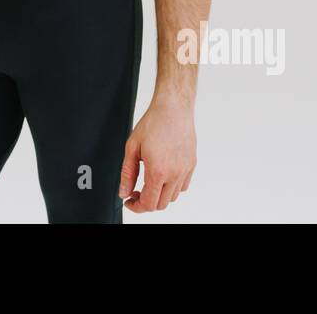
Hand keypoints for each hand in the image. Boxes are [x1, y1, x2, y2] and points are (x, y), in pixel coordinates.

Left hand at [118, 98, 196, 212]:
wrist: (173, 108)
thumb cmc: (153, 123)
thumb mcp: (132, 147)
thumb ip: (127, 173)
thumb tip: (124, 192)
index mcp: (158, 171)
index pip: (149, 204)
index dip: (136, 207)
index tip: (129, 201)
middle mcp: (175, 173)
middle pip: (161, 204)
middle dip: (146, 202)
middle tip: (136, 191)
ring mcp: (185, 170)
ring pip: (172, 197)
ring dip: (159, 195)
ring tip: (149, 182)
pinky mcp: (192, 164)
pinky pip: (183, 186)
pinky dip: (172, 188)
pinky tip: (163, 176)